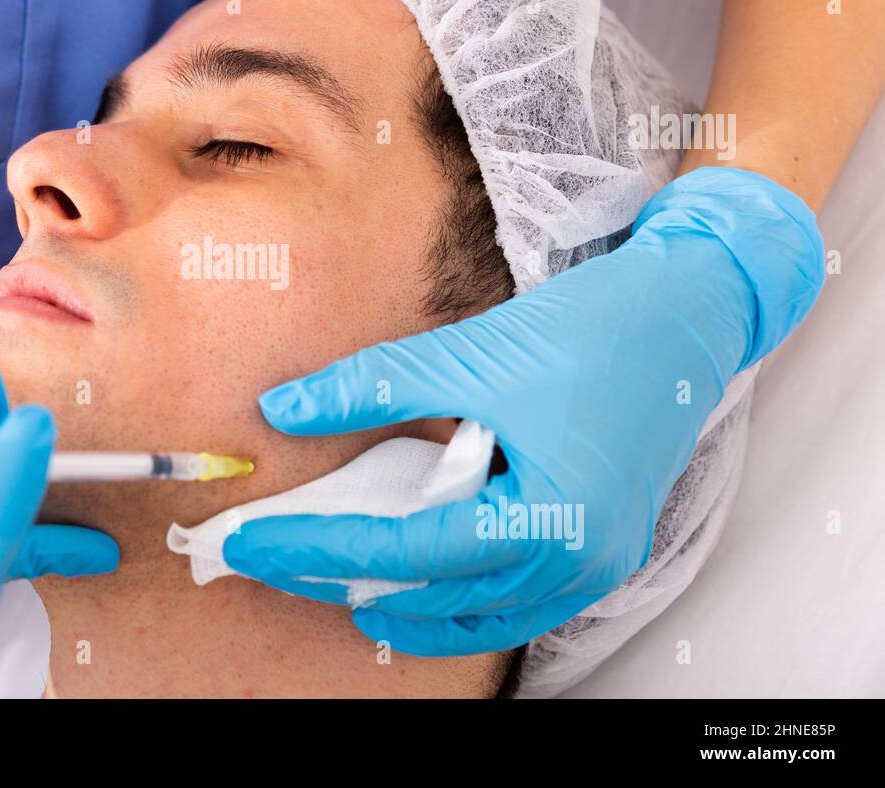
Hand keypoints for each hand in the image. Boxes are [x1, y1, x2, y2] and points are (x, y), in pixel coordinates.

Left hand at [222, 167, 823, 654]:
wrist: (686, 317)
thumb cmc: (593, 331)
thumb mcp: (471, 354)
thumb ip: (373, 388)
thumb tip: (282, 409)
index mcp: (549, 519)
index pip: (404, 552)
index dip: (317, 548)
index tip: (247, 543)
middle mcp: (576, 563)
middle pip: (429, 597)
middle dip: (339, 579)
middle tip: (267, 560)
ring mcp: (593, 569)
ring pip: (469, 615)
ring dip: (394, 599)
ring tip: (324, 573)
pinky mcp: (596, 556)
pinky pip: (507, 603)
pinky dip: (448, 597)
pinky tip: (406, 579)